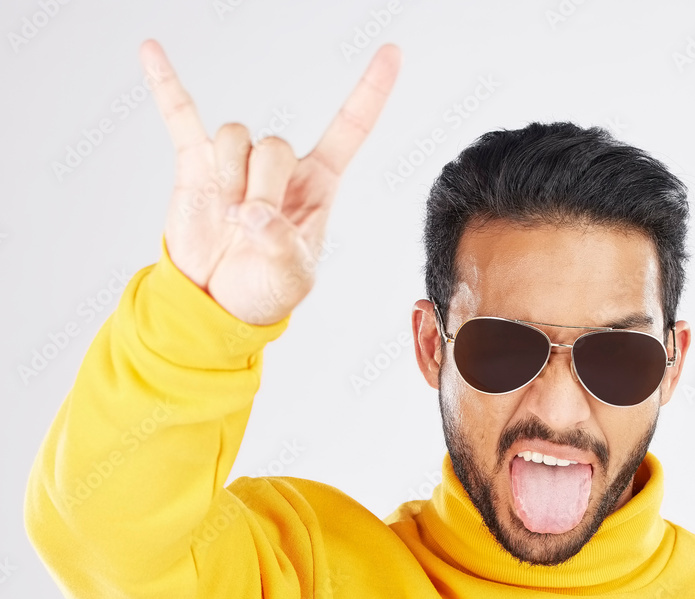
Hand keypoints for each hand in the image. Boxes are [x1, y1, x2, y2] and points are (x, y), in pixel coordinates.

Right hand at [138, 38, 400, 324]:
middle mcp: (280, 166)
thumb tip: (254, 215)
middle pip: (274, 144)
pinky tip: (152, 51)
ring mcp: (237, 162)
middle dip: (262, 189)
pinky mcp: (196, 164)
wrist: (219, 302)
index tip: (393, 52)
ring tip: (227, 219)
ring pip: (235, 138)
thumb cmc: (267, 289)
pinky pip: (181, 115)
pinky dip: (165, 85)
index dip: (369, 92)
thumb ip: (283, 246)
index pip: (349, 128)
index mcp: (317, 185)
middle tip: (251, 227)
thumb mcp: (292, 278)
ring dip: (230, 180)